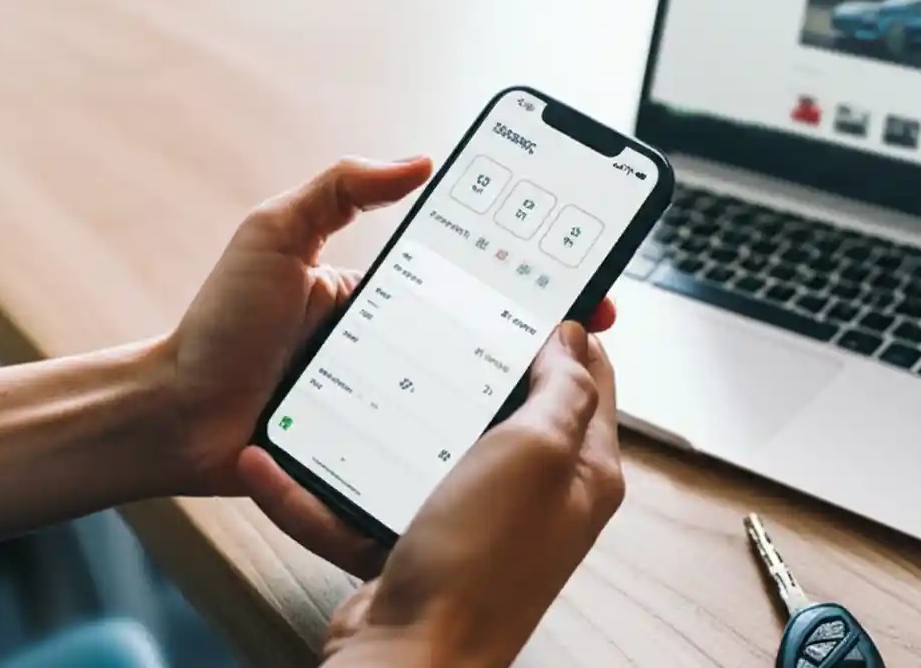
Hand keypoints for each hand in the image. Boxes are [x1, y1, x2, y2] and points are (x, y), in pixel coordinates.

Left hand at [162, 157, 616, 578]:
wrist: (175, 418)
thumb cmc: (220, 325)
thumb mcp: (275, 235)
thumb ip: (337, 190)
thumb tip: (417, 161)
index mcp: (384, 294)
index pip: (468, 277)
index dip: (523, 273)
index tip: (574, 270)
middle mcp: (398, 345)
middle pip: (483, 337)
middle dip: (543, 331)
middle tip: (593, 327)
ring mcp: (393, 399)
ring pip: (469, 394)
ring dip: (519, 388)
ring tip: (568, 382)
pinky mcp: (380, 449)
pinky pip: (434, 443)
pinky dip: (474, 441)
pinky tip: (510, 440)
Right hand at [320, 322, 623, 666]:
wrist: (407, 657)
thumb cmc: (476, 566)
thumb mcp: (534, 453)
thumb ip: (564, 391)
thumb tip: (573, 338)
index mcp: (582, 471)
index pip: (591, 378)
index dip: (567, 330)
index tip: (534, 289)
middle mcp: (540, 494)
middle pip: (519, 404)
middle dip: (485, 359)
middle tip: (450, 314)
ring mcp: (484, 517)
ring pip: (453, 437)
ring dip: (419, 406)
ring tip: (385, 363)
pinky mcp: (432, 536)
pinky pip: (399, 481)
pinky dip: (368, 461)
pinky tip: (329, 444)